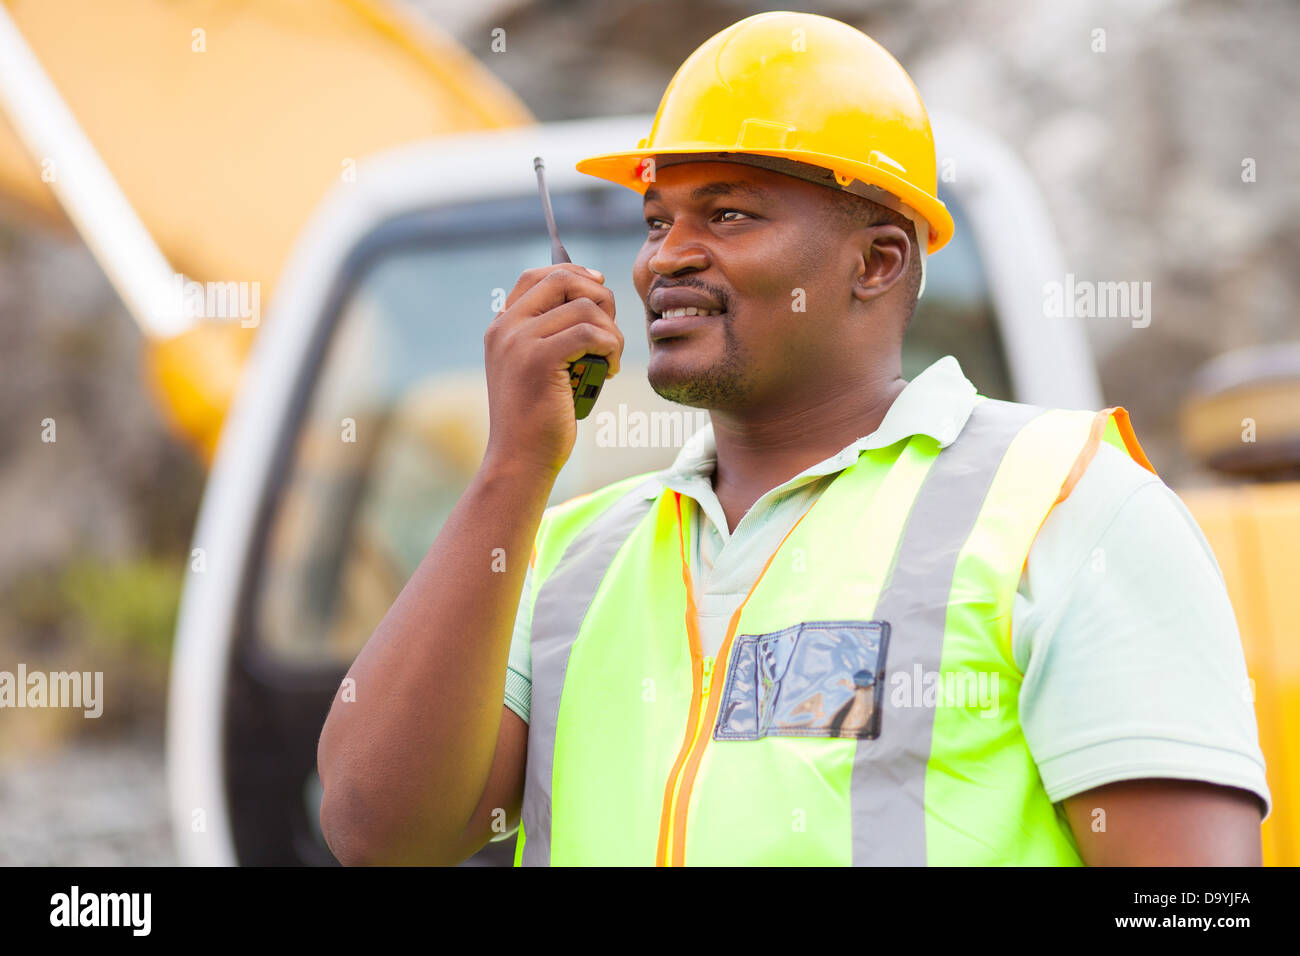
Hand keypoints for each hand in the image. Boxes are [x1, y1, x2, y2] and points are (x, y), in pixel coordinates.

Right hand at [482, 263, 621, 476]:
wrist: (519, 460)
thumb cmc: (536, 420)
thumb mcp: (535, 369)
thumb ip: (549, 335)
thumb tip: (590, 301)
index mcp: (501, 326)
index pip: (536, 275)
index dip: (573, 273)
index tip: (599, 285)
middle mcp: (505, 327)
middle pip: (563, 280)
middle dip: (599, 297)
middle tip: (610, 332)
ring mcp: (520, 341)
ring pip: (585, 308)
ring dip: (611, 332)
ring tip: (612, 361)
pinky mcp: (540, 360)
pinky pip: (592, 333)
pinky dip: (611, 348)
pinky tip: (612, 371)